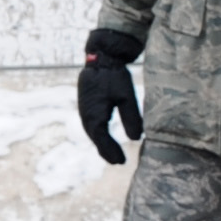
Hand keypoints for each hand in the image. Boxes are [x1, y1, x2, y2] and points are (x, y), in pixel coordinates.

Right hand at [76, 27, 145, 164]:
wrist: (100, 58)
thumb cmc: (114, 77)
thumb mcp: (127, 97)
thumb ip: (131, 118)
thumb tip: (136, 139)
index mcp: (94, 115)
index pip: (102, 139)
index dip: (111, 151)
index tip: (121, 162)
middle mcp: (86, 115)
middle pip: (95, 138)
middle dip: (105, 150)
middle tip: (118, 162)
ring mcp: (84, 109)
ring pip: (92, 131)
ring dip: (101, 143)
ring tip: (111, 154)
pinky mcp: (86, 104)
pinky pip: (91, 123)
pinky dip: (97, 133)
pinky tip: (103, 136)